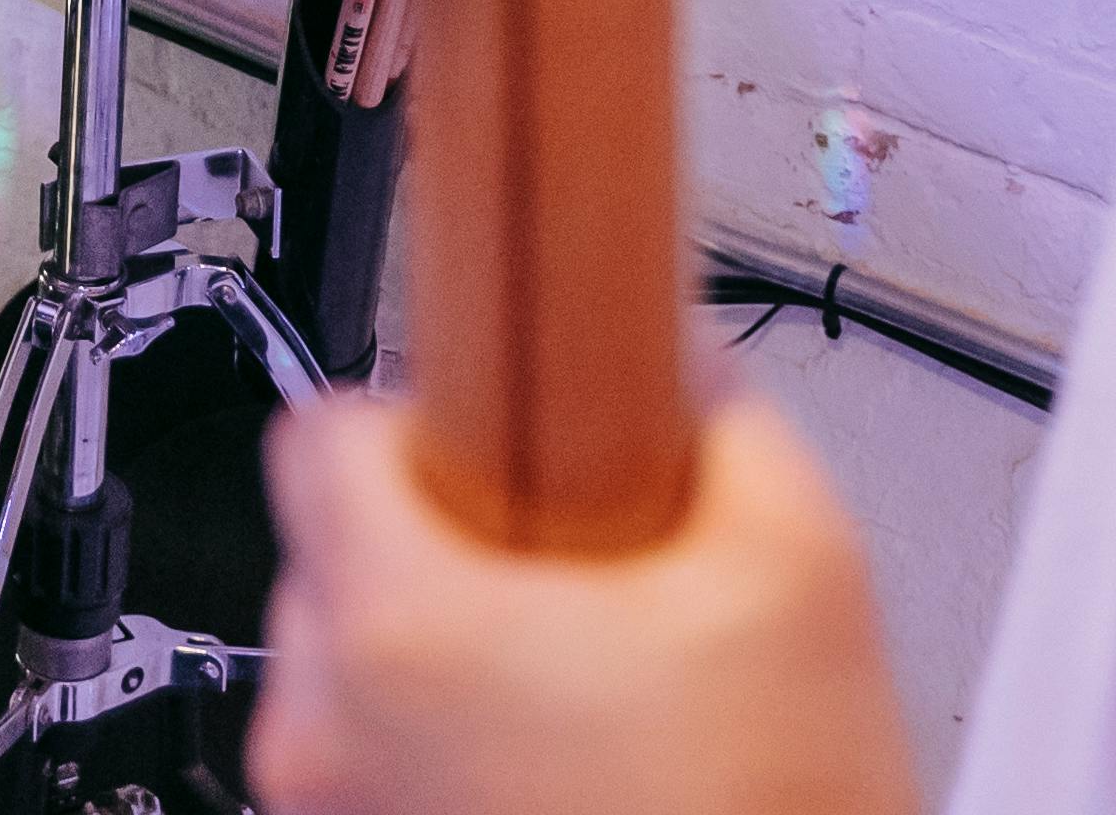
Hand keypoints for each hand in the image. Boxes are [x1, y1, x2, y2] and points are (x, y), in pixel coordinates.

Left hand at [249, 396, 918, 814]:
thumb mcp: (797, 568)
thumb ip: (722, 413)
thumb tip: (677, 354)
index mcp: (399, 627)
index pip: (318, 431)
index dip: (420, 416)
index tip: (487, 435)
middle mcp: (327, 731)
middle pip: (328, 548)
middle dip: (439, 541)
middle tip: (559, 572)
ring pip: (344, 663)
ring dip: (432, 655)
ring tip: (570, 684)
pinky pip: (363, 762)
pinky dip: (432, 745)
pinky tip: (552, 759)